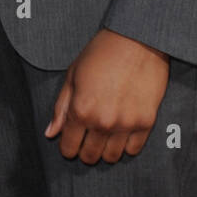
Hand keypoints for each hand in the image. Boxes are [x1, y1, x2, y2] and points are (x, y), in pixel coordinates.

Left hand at [44, 28, 169, 164]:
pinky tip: (121, 132)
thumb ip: (61, 107)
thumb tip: (50, 133)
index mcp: (81, 110)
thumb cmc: (101, 53)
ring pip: (111, 157)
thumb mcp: (73, 75)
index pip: (69, 147)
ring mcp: (126, 124)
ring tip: (104, 136)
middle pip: (90, 156)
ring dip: (105, 150)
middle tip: (87, 139)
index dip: (67, 146)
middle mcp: (102, 122)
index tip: (70, 142)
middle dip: (85, 151)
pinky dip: (126, 146)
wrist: (136, 39)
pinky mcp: (146, 122)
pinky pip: (133, 150)